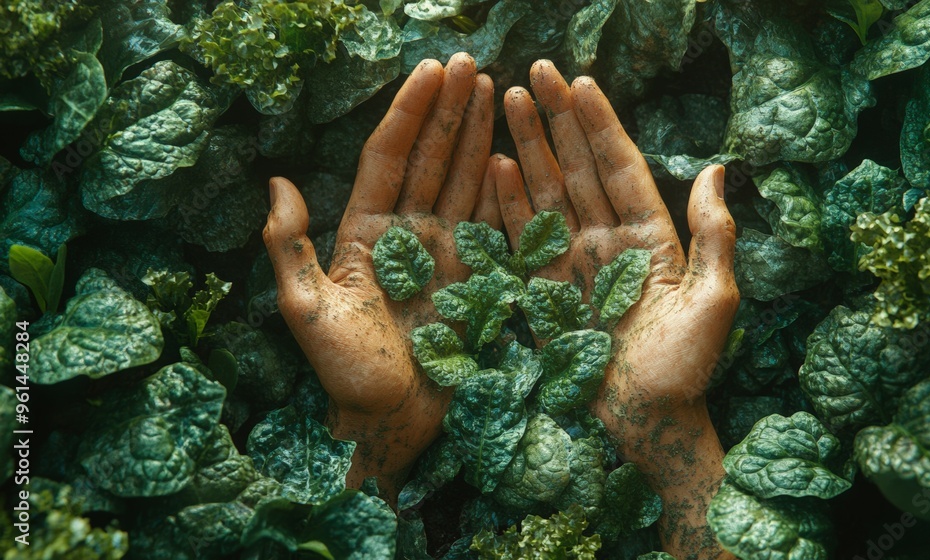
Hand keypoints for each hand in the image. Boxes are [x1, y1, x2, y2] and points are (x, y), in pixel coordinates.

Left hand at [262, 53, 498, 502]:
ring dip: (476, 135)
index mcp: (367, 233)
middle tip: (469, 64)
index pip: (390, 158)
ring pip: (462, 180)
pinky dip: (500, 186)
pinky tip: (510, 151)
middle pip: (429, 158)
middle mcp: (407, 234)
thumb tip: (277, 181)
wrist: (397, 423)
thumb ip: (289, 246)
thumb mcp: (306, 311)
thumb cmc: (348, 374)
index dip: (409, 113)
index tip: (430, 71)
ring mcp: (445, 253)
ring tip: (494, 89)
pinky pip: (489, 221)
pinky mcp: (475, 276)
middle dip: (448, 110)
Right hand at [497, 61, 738, 557]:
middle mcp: (608, 243)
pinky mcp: (544, 291)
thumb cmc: (686, 369)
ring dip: (527, 148)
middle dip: (555, 120)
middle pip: (578, 168)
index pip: (620, 167)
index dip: (599, 124)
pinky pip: (523, 238)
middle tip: (532, 73)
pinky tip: (494, 166)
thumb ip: (714, 233)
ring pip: (546, 193)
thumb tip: (717, 168)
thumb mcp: (715, 299)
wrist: (646, 427)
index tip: (579, 81)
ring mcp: (572, 265)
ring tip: (506, 103)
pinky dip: (507, 202)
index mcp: (649, 237)